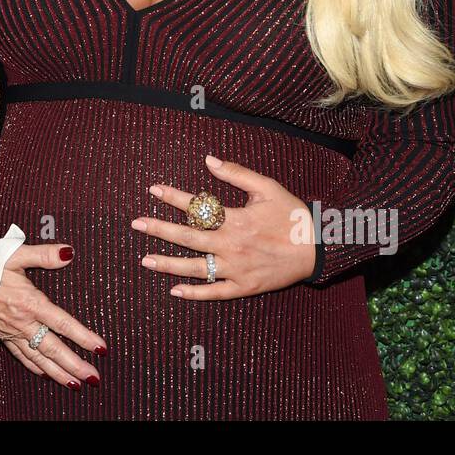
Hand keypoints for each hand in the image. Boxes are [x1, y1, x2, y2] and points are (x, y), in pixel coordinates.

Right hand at [0, 243, 107, 388]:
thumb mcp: (16, 254)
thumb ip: (44, 255)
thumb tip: (68, 252)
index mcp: (30, 302)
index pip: (63, 324)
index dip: (83, 337)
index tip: (100, 347)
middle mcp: (23, 322)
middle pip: (53, 349)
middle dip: (74, 365)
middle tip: (93, 377)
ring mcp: (12, 332)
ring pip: (38, 358)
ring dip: (58, 373)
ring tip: (76, 384)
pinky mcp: (2, 336)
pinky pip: (21, 356)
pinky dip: (35, 368)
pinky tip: (46, 375)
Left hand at [132, 154, 316, 298]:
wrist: (318, 248)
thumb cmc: (293, 216)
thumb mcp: (268, 188)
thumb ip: (237, 174)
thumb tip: (208, 160)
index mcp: (236, 220)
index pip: (197, 207)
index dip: (173, 197)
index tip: (153, 190)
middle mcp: (232, 245)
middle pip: (188, 237)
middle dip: (159, 230)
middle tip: (136, 224)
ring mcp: (236, 269)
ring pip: (195, 268)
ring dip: (168, 264)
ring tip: (145, 260)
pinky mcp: (244, 287)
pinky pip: (214, 293)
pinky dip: (194, 293)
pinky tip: (174, 291)